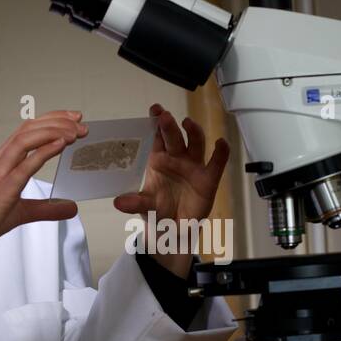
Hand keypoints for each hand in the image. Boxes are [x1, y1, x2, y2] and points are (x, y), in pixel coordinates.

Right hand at [0, 110, 86, 294]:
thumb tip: (71, 207)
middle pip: (29, 129)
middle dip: (58, 121)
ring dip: (54, 131)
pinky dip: (44, 152)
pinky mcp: (1, 190)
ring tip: (76, 133)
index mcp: (1, 162)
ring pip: (26, 139)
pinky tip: (61, 145)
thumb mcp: (20, 213)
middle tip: (82, 123)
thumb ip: (46, 209)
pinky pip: (24, 165)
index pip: (27, 131)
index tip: (74, 120)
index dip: (52, 120)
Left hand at [113, 103, 229, 278]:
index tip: (154, 110)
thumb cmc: (157, 211)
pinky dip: (221, 153)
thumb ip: (135, 203)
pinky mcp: (208, 179)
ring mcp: (194, 166)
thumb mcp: (145, 207)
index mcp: (158, 159)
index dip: (155, 123)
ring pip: (196, 144)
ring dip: (193, 132)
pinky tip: (221, 143)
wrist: (174, 230)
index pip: (156, 136)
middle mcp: (176, 158)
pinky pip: (216, 163)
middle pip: (174, 137)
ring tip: (188, 123)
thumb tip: (118, 203)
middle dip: (169, 126)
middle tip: (164, 116)